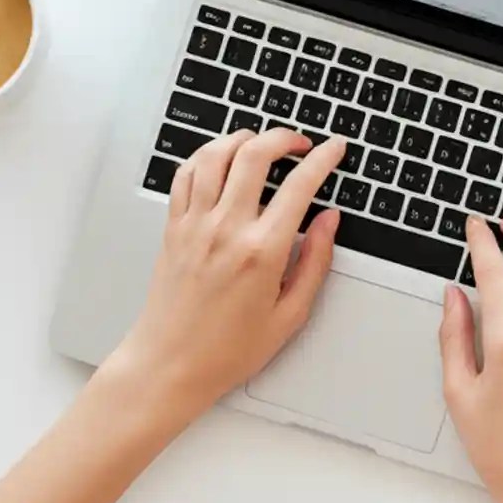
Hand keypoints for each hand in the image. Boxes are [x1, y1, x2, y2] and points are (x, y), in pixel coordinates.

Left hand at [105, 129, 344, 421]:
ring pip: (216, 155)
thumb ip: (315, 262)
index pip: (299, 186)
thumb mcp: (290, 315)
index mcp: (261, 252)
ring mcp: (195, 225)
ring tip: (261, 143)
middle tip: (300, 143)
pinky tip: (220, 159)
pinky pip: (186, 174)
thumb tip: (330, 222)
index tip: (334, 149)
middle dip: (284, 137)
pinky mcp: (173, 228)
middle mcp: (226, 230)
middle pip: (255, 155)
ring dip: (243, 138)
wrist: (169, 365)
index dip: (323, 159)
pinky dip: (206, 155)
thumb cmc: (227, 350)